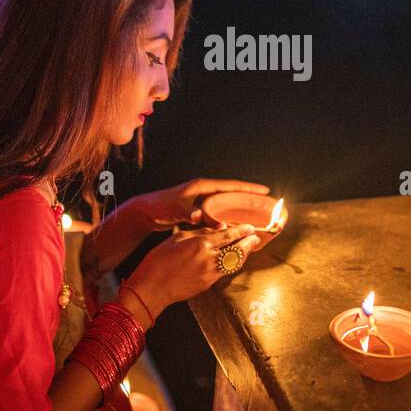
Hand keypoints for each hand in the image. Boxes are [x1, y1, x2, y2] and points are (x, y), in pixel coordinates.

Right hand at [124, 225, 263, 318]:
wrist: (151, 288)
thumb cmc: (158, 260)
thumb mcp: (177, 239)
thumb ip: (199, 233)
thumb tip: (218, 229)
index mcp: (201, 245)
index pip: (228, 235)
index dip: (241, 230)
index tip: (250, 226)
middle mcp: (209, 260)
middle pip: (237, 250)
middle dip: (249, 243)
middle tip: (256, 237)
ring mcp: (210, 275)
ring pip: (234, 263)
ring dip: (243, 255)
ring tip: (248, 248)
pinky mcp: (207, 285)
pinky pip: (225, 272)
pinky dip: (232, 264)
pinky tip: (232, 260)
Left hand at [135, 178, 270, 231]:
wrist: (146, 211)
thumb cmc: (161, 206)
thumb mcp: (178, 209)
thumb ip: (194, 214)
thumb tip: (212, 222)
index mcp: (202, 187)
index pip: (230, 186)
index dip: (247, 188)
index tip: (264, 190)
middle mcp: (203, 191)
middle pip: (231, 193)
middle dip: (247, 197)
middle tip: (264, 204)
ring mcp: (200, 199)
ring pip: (225, 203)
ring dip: (238, 207)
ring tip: (254, 214)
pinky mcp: (197, 208)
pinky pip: (217, 211)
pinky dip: (226, 216)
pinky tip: (233, 224)